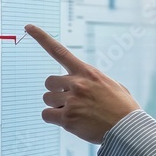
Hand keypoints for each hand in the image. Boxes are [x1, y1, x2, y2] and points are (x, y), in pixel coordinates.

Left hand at [25, 24, 139, 143]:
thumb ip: (92, 81)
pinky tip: (70, 122)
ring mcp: (71, 101)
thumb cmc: (122, 108)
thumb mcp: (112, 85)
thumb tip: (79, 86)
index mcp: (87, 72)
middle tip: (70, 101)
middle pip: (49, 82)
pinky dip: (54, 118)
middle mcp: (77, 84)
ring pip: (47, 99)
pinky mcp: (67, 118)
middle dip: (56, 91)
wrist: (127, 129)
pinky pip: (47, 115)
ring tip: (76, 113)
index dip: (42, 38)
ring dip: (57, 106)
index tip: (28, 27)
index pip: (60, 51)